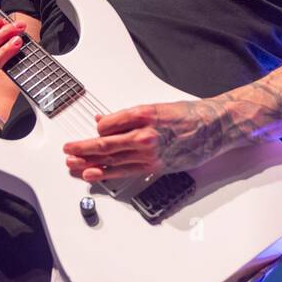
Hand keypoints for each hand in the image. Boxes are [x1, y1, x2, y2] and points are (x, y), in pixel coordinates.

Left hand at [62, 99, 231, 181]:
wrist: (214, 128)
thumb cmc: (189, 116)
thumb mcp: (156, 107)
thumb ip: (127, 117)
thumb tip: (104, 122)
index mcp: (144, 114)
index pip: (107, 124)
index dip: (95, 129)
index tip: (89, 131)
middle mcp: (145, 135)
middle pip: (104, 145)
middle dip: (82, 149)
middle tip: (67, 150)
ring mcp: (149, 154)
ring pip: (111, 161)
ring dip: (88, 164)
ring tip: (72, 165)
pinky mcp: (155, 168)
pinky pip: (125, 172)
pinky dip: (106, 173)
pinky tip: (93, 174)